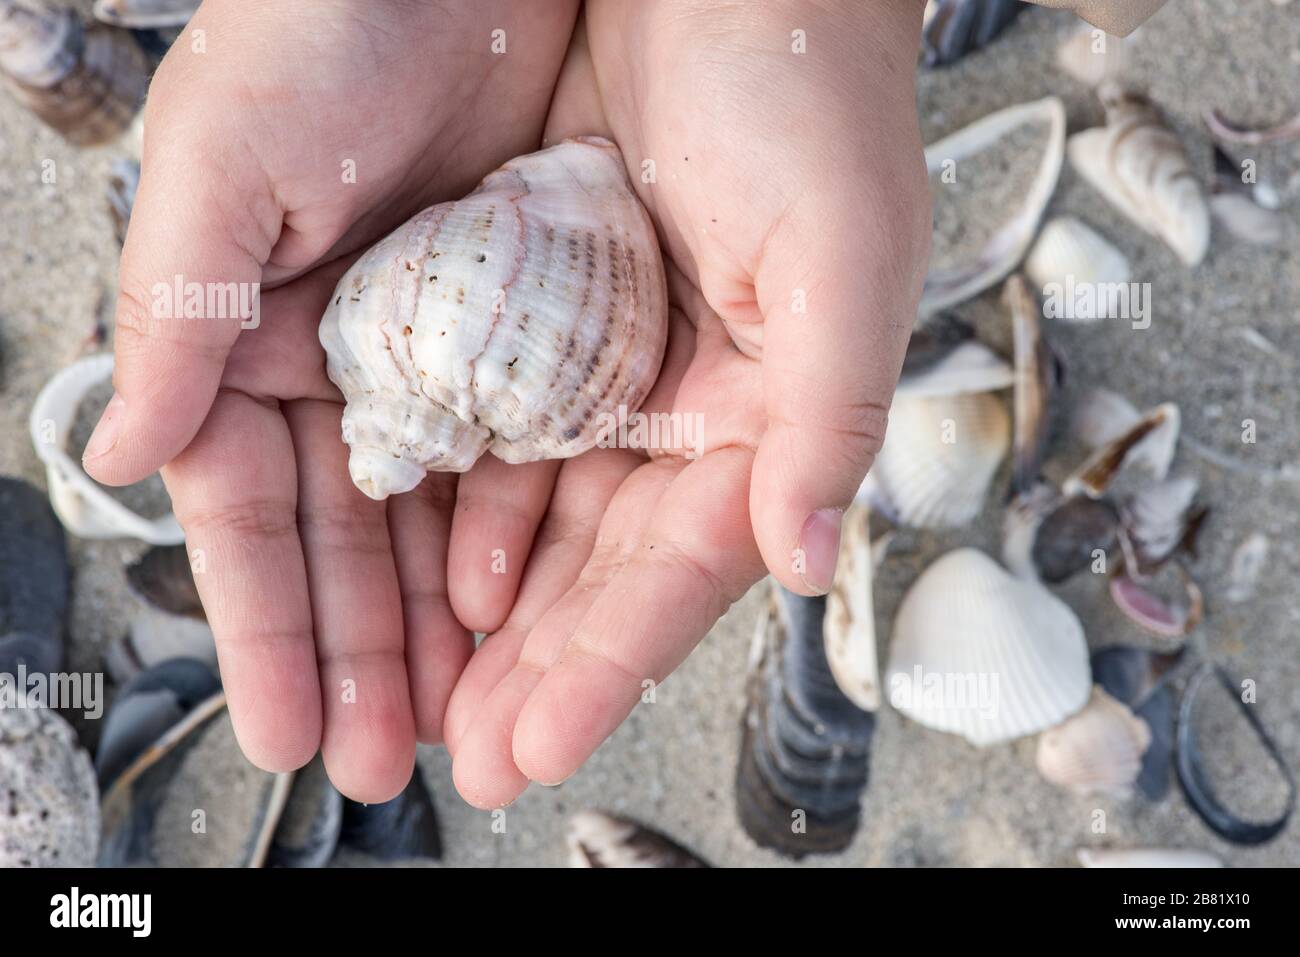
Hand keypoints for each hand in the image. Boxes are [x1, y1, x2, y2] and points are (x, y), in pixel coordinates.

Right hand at [83, 0, 579, 801]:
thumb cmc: (334, 17)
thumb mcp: (232, 156)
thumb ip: (178, 310)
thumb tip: (125, 449)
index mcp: (245, 339)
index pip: (246, 517)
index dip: (265, 627)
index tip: (286, 730)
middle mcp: (336, 363)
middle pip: (344, 543)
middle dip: (360, 656)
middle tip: (378, 761)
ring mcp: (433, 358)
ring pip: (430, 523)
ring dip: (437, 626)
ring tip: (455, 721)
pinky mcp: (522, 336)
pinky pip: (515, 462)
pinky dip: (512, 540)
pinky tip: (514, 610)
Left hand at [443, 0, 929, 806]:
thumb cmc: (807, 101)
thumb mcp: (840, 256)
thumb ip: (828, 416)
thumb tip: (803, 562)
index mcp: (771, 417)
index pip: (683, 570)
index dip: (611, 665)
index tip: (538, 747)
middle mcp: (699, 416)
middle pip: (607, 571)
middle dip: (540, 671)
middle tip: (473, 758)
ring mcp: (621, 378)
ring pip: (549, 525)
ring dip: (494, 617)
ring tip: (435, 701)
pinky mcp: (556, 328)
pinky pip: (503, 439)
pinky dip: (467, 509)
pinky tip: (432, 572)